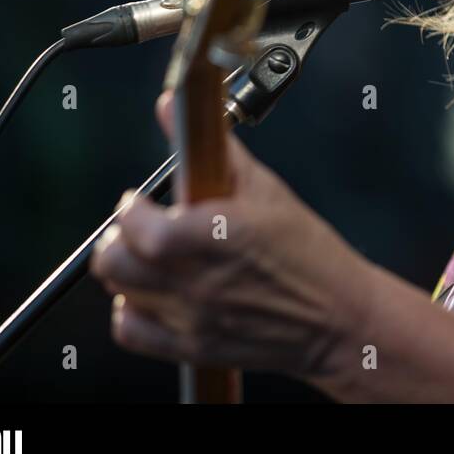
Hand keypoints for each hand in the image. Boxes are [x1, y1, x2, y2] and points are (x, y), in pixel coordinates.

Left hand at [89, 91, 373, 381]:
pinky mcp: (193, 347)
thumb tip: (170, 106)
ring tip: (152, 257)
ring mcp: (194, 318)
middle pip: (115, 262)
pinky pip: (131, 331)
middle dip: (120, 238)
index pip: (139, 226)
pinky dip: (131, 310)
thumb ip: (214, 148)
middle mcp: (200, 280)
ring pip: (120, 293)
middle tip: (140, 228)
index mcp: (219, 235)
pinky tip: (153, 293)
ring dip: (127, 270)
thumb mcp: (266, 189)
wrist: (337, 317)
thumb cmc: (307, 251)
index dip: (131, 209)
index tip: (140, 201)